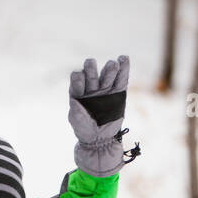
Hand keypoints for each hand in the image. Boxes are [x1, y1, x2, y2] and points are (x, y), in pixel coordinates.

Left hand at [67, 55, 128, 176]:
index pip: (77, 83)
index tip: (78, 75)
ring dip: (109, 69)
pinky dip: (124, 69)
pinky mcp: (119, 92)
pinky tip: (124, 58)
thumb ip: (76, 112)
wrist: (99, 138)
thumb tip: (73, 102)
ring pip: (107, 76)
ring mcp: (105, 90)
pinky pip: (122, 79)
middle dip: (91, 69)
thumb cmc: (84, 129)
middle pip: (92, 76)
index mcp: (78, 94)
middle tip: (90, 62)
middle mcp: (91, 89)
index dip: (77, 79)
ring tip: (112, 63)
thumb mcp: (78, 121)